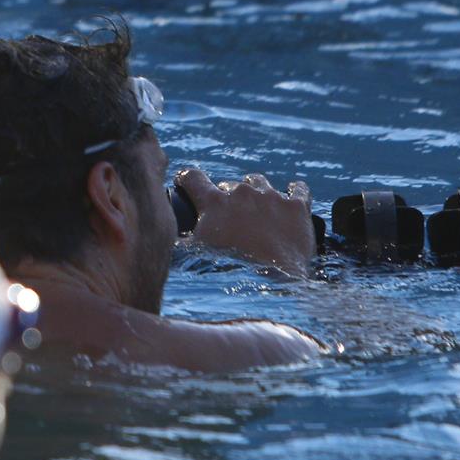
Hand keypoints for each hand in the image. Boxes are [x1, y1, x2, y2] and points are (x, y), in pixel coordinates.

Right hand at [178, 167, 313, 274]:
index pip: (193, 177)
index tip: (188, 186)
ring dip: (257, 193)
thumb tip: (160, 241)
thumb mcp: (194, 256)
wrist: (273, 282)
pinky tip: (292, 197)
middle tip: (231, 218)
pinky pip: (298, 188)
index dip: (188, 180)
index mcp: (214, 202)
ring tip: (260, 211)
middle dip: (228, 198)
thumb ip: (175, 243)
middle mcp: (242, 192)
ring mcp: (272, 197)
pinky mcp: (297, 206)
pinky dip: (294, 191)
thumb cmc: (230, 270)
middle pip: (231, 184)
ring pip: (259, 182)